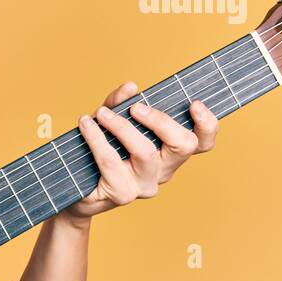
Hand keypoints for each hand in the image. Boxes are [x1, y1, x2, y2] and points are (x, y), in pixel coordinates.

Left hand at [63, 80, 218, 223]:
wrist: (74, 186)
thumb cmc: (99, 150)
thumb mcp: (110, 121)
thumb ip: (120, 103)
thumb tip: (131, 87)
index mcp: (169, 153)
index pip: (202, 143)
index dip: (206, 125)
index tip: (193, 104)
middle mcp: (163, 171)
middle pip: (183, 145)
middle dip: (161, 120)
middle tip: (135, 108)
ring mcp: (145, 185)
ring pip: (145, 151)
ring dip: (122, 127)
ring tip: (102, 114)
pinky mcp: (122, 193)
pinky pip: (111, 160)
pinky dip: (96, 138)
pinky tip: (85, 124)